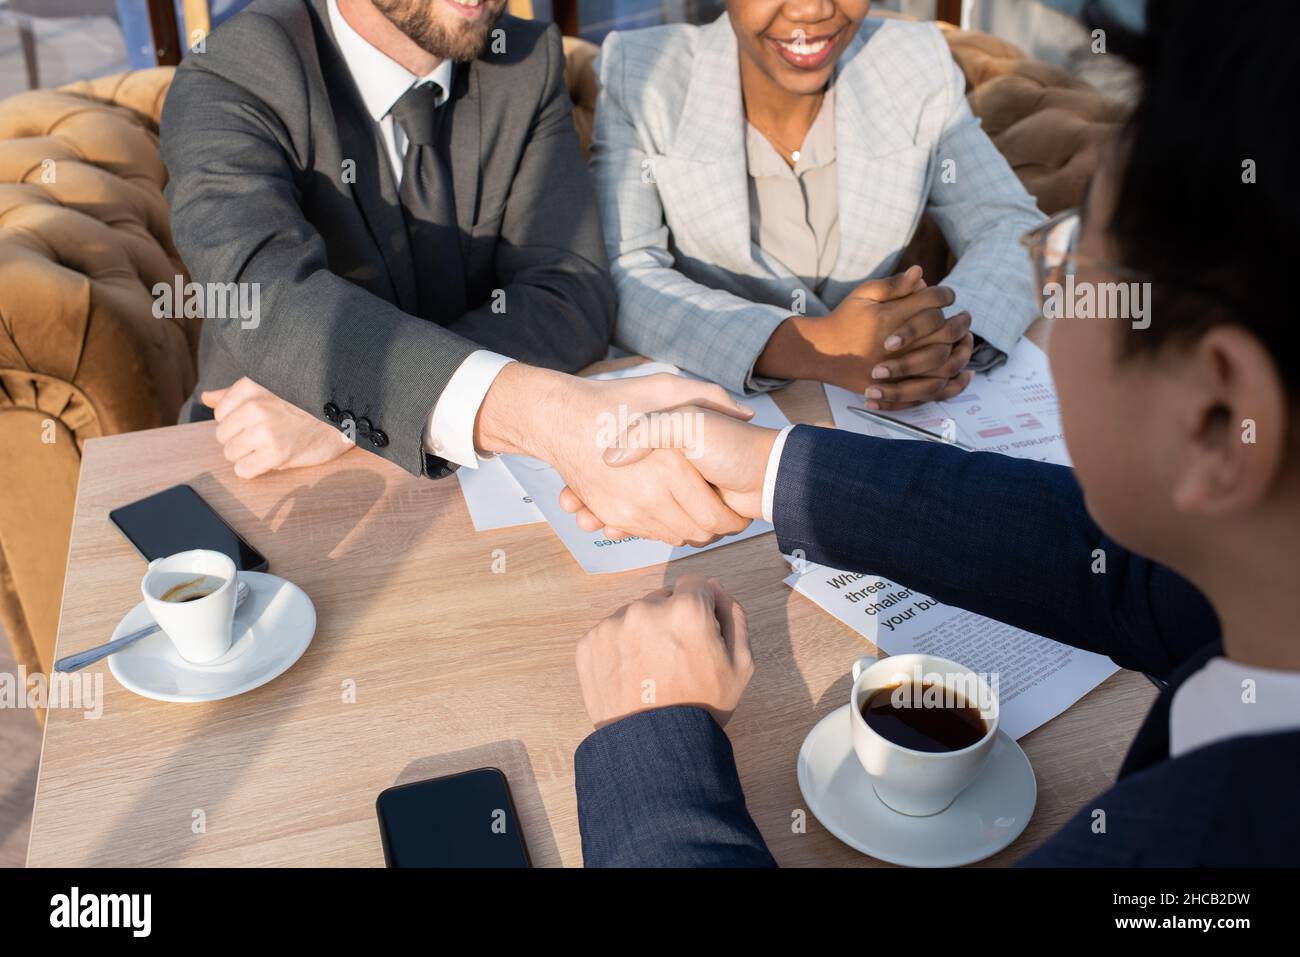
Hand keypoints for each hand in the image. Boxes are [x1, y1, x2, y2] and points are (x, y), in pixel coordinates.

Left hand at [202, 377, 354, 478]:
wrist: (342, 419)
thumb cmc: (306, 404)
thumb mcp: (270, 387)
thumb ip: (234, 393)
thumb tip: (207, 398)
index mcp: (250, 388)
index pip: (220, 414)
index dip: (238, 422)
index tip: (258, 422)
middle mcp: (254, 407)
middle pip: (223, 436)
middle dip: (241, 440)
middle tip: (265, 437)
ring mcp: (264, 431)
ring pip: (231, 453)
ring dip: (248, 455)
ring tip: (270, 447)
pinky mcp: (275, 454)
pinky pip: (243, 470)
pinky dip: (254, 469)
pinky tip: (271, 460)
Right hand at [474, 364, 756, 546]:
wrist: (558, 418)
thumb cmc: (615, 400)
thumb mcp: (668, 387)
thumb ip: (710, 397)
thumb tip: (747, 414)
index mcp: (671, 467)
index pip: (716, 516)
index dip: (732, 517)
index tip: (736, 507)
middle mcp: (650, 495)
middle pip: (698, 533)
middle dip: (716, 529)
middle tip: (724, 515)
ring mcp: (628, 509)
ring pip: (673, 537)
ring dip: (689, 530)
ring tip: (698, 513)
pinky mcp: (611, 515)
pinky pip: (646, 534)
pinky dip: (661, 529)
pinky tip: (667, 509)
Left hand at [576, 576, 752, 728]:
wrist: (654, 747)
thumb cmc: (701, 707)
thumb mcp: (740, 664)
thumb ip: (732, 615)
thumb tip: (714, 586)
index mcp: (686, 609)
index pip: (696, 585)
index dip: (702, 609)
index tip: (699, 634)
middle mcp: (645, 609)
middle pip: (663, 599)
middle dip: (671, 619)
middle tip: (675, 658)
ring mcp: (612, 625)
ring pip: (635, 615)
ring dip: (643, 632)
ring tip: (650, 671)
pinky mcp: (589, 643)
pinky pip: (610, 633)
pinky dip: (619, 648)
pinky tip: (630, 676)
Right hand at [756, 265, 974, 405]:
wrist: (823, 353)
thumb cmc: (845, 320)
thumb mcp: (863, 295)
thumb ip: (893, 285)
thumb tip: (921, 272)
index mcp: (889, 318)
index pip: (930, 302)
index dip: (945, 295)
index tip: (949, 296)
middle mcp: (896, 345)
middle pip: (944, 332)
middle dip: (960, 322)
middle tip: (966, 317)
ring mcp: (897, 370)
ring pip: (943, 362)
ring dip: (962, 351)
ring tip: (968, 342)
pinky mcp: (896, 388)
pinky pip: (932, 390)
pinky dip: (952, 383)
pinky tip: (964, 374)